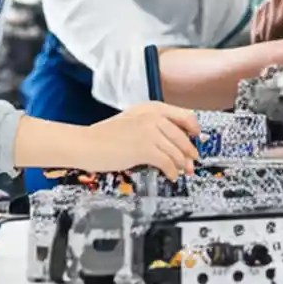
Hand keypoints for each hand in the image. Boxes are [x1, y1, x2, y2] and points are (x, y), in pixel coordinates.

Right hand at [73, 102, 201, 179]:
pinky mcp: (144, 148)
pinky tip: (170, 175)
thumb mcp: (132, 121)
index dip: (194, 129)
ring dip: (181, 164)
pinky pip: (167, 162)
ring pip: (177, 151)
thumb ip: (153, 126)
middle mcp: (152, 116)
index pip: (184, 116)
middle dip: (189, 152)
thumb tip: (174, 141)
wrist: (85, 144)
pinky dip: (171, 171)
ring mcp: (149, 132)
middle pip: (183, 136)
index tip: (196, 138)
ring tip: (181, 171)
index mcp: (151, 108)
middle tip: (191, 162)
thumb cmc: (105, 136)